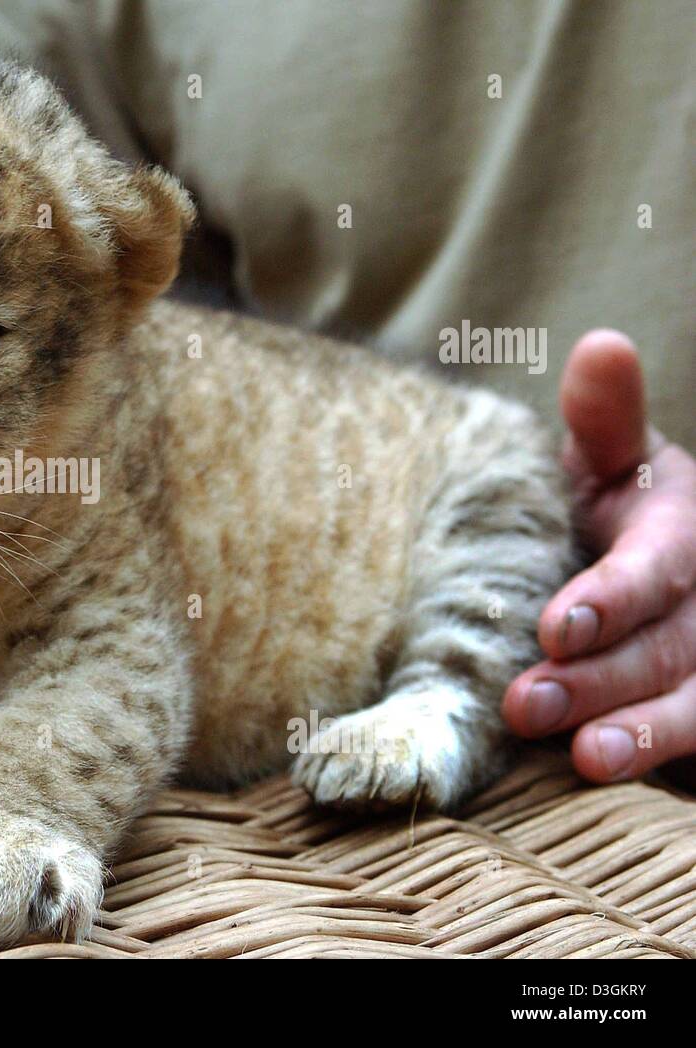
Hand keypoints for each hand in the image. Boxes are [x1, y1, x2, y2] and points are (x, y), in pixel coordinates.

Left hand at [503, 331, 695, 781]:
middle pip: (663, 645)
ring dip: (634, 733)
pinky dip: (661, 760)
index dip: (613, 597)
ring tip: (579, 756)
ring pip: (689, 702)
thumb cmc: (619, 512)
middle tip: (523, 702)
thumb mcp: (612, 465)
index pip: (658, 566)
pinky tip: (606, 778)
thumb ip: (606, 421)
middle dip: (596, 677)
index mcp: (682, 528)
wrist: (655, 571)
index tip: (557, 626)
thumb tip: (601, 344)